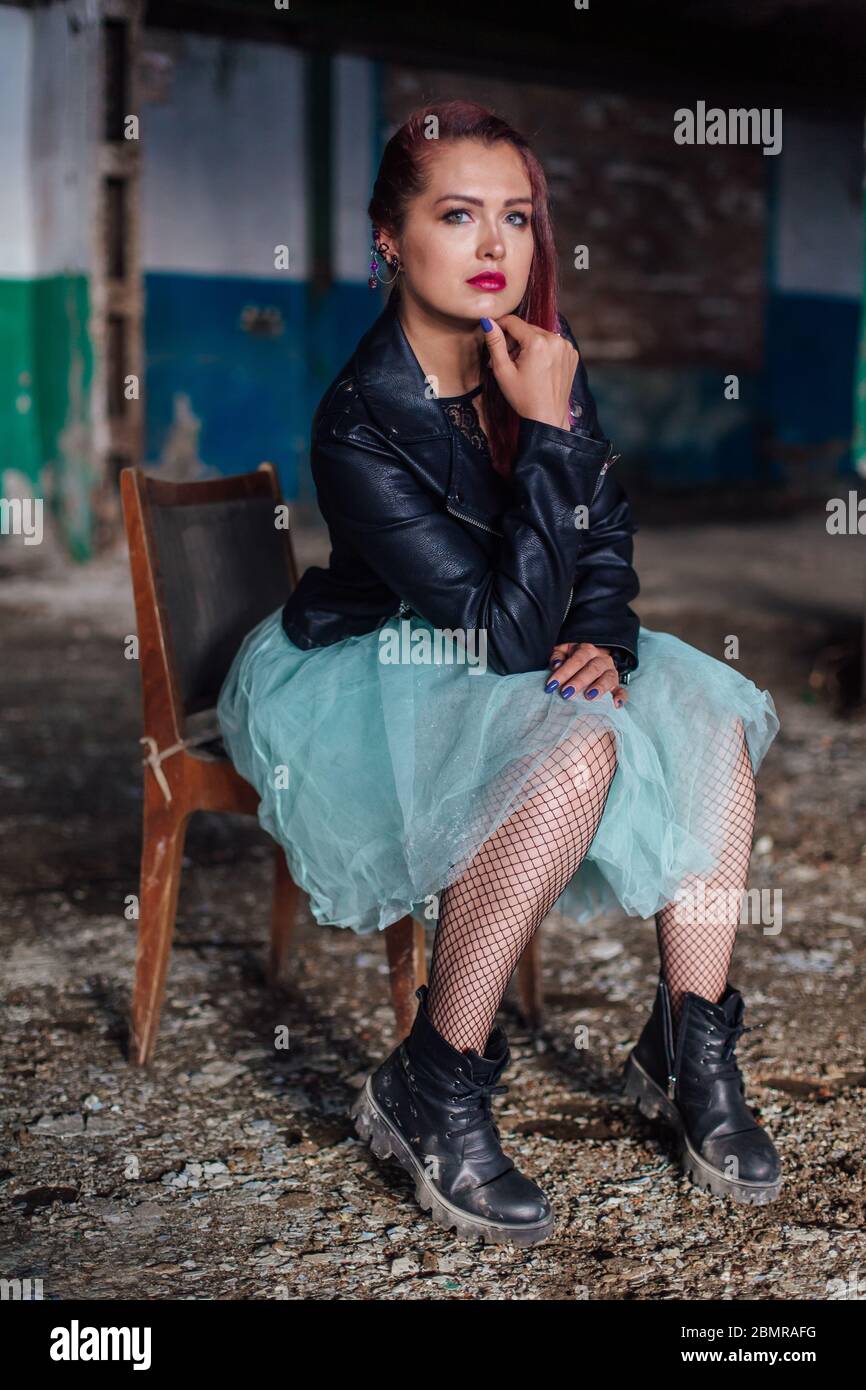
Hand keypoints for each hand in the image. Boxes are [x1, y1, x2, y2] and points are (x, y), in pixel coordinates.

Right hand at [481, 314, 577, 429]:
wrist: (547, 418)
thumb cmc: (524, 398)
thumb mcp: (503, 371)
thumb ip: (495, 344)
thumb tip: (487, 321)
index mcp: (538, 342)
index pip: (513, 322)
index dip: (500, 327)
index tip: (493, 337)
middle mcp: (555, 340)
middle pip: (527, 329)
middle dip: (514, 340)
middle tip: (505, 360)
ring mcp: (566, 347)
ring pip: (540, 336)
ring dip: (528, 345)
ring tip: (520, 366)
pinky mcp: (572, 354)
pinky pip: (552, 344)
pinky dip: (542, 351)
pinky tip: (536, 368)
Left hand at [544, 642, 627, 707]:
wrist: (592, 659)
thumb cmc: (573, 659)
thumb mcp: (562, 653)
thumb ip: (557, 657)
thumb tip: (556, 665)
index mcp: (587, 650)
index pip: (576, 660)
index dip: (564, 672)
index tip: (551, 685)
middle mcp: (601, 659)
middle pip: (592, 668)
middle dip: (579, 681)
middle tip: (566, 693)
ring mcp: (611, 672)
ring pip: (608, 678)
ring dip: (599, 688)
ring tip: (589, 697)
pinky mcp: (617, 685)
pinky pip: (622, 691)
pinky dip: (621, 697)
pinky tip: (615, 705)